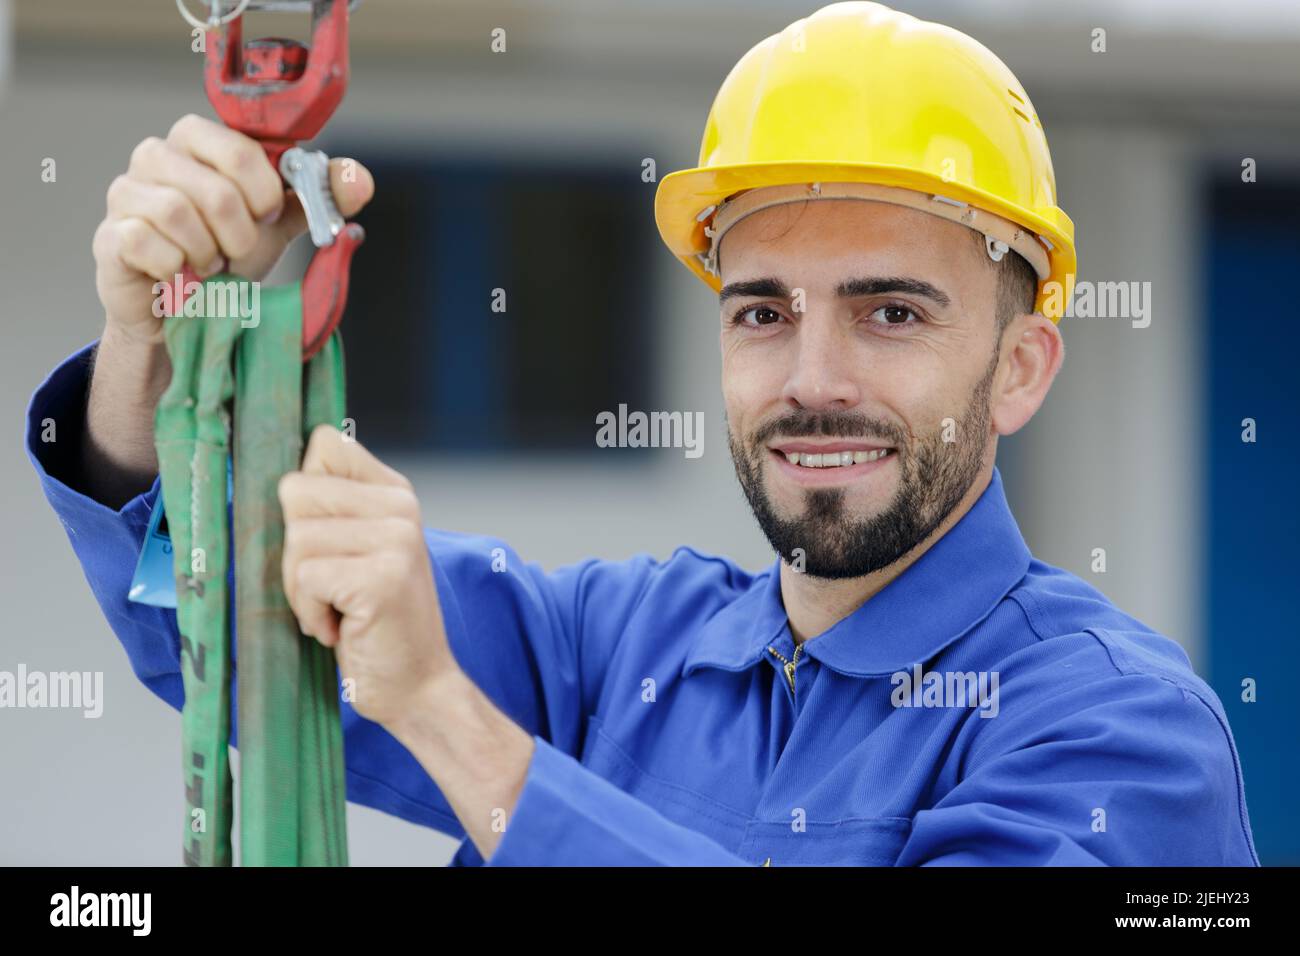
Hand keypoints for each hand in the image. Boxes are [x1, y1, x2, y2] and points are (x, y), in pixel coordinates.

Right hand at [93, 113, 373, 345]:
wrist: (189, 311)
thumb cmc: (229, 254)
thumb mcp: (279, 222)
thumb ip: (318, 196)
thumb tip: (361, 180)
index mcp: (199, 139)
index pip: (241, 148)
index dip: (265, 192)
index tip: (268, 215)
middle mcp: (155, 155)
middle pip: (215, 190)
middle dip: (241, 234)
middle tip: (239, 251)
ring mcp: (125, 193)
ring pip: (178, 213)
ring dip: (208, 253)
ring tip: (210, 265)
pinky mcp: (110, 236)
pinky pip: (145, 241)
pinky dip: (176, 268)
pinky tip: (180, 276)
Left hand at [279, 425, 458, 729]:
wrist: (417, 684)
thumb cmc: (375, 621)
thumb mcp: (358, 550)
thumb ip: (330, 510)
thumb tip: (271, 479)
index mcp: (393, 491)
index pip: (323, 443)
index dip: (303, 492)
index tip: (319, 537)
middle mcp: (400, 507)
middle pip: (295, 493)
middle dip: (293, 550)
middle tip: (328, 586)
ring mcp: (396, 540)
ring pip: (295, 539)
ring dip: (300, 588)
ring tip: (336, 609)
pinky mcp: (382, 577)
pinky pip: (305, 577)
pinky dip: (310, 612)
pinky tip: (340, 627)